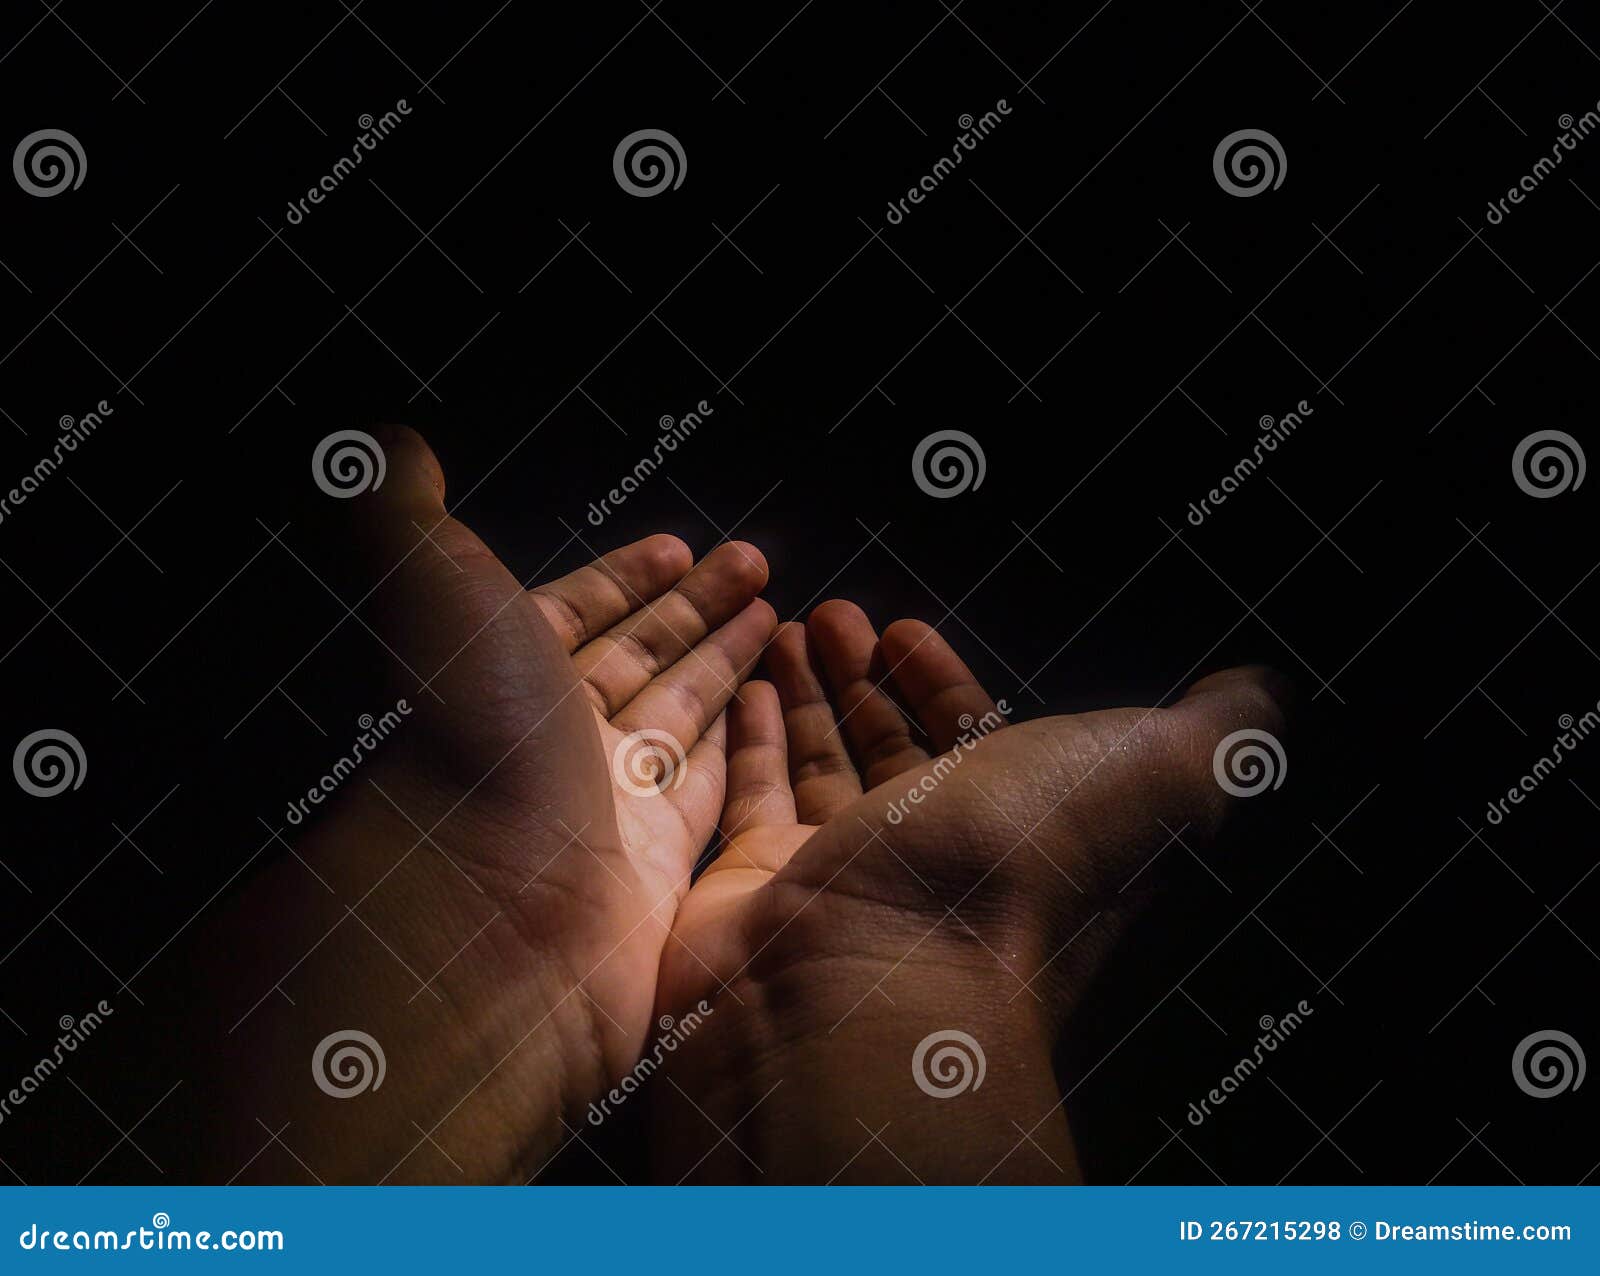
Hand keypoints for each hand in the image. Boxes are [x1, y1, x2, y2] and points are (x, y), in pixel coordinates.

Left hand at [113, 427, 773, 1182]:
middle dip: (695, 606)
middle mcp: (551, 738)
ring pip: (678, 713)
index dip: (623, 575)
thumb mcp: (431, 596)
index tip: (681, 546)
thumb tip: (382, 446)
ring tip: (780, 612)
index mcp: (497, 675)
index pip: (571, 611)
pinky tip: (772, 701)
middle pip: (637, 655)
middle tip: (758, 562)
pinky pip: (707, 784)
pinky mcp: (659, 861)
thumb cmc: (468, 746)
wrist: (490, 924)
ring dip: (725, 659)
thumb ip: (403, 514)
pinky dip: (739, 740)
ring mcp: (607, 803)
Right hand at [651, 601, 1286, 1182]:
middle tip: (832, 614)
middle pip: (896, 752)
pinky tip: (746, 687)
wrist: (874, 982)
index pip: (983, 744)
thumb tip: (1265, 692)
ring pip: (824, 770)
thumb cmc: (1016, 871)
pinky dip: (752, 740)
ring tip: (787, 629)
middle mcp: (934, 859)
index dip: (947, 684)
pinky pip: (754, 797)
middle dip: (868, 679)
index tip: (906, 626)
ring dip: (809, 696)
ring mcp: (842, 877)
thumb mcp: (1155, 777)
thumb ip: (1217, 732)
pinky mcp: (760, 884)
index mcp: (1024, 832)